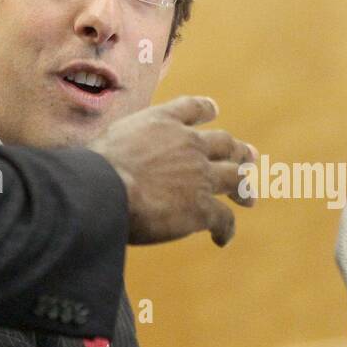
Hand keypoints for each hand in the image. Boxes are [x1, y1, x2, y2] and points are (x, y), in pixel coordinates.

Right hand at [90, 95, 255, 245]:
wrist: (103, 189)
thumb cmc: (95, 166)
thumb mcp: (112, 137)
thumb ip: (129, 141)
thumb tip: (119, 152)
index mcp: (164, 122)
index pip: (193, 108)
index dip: (207, 110)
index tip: (215, 110)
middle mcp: (188, 143)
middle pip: (224, 143)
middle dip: (238, 151)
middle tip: (250, 156)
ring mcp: (200, 175)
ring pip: (234, 178)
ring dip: (243, 189)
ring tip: (248, 198)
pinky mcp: (202, 207)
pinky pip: (224, 218)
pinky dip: (225, 229)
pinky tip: (221, 238)